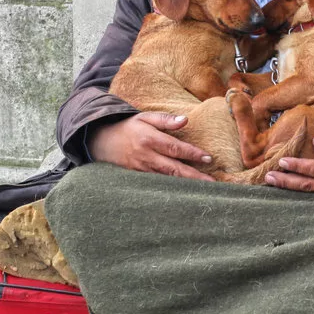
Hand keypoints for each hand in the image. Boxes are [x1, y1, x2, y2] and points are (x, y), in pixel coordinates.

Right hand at [89, 112, 214, 180]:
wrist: (101, 141)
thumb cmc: (128, 128)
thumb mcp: (145, 118)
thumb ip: (166, 119)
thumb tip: (186, 120)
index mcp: (150, 139)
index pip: (175, 148)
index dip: (192, 154)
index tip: (208, 158)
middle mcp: (146, 156)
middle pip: (174, 169)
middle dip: (194, 177)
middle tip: (212, 184)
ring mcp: (141, 170)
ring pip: (167, 180)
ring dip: (185, 186)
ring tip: (202, 191)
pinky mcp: (137, 179)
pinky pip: (156, 185)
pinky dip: (170, 191)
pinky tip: (183, 195)